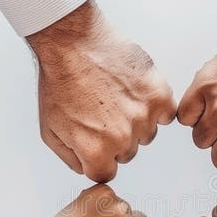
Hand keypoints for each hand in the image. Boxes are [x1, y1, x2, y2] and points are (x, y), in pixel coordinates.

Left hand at [27, 0, 175, 181]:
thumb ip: (71, 158)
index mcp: (95, 151)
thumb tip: (88, 168)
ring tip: (117, 99)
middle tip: (103, 113)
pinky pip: (167, 113)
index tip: (96, 141)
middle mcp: (122, 138)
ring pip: (147, 134)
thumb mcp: (50, 130)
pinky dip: (157, 107)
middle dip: (116, 139)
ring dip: (136, 122)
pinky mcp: (158, 94)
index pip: (106, 173)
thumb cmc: (59, 81)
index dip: (98, 158)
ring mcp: (143, 116)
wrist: (72, 43)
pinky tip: (137, 95)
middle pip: (127, 154)